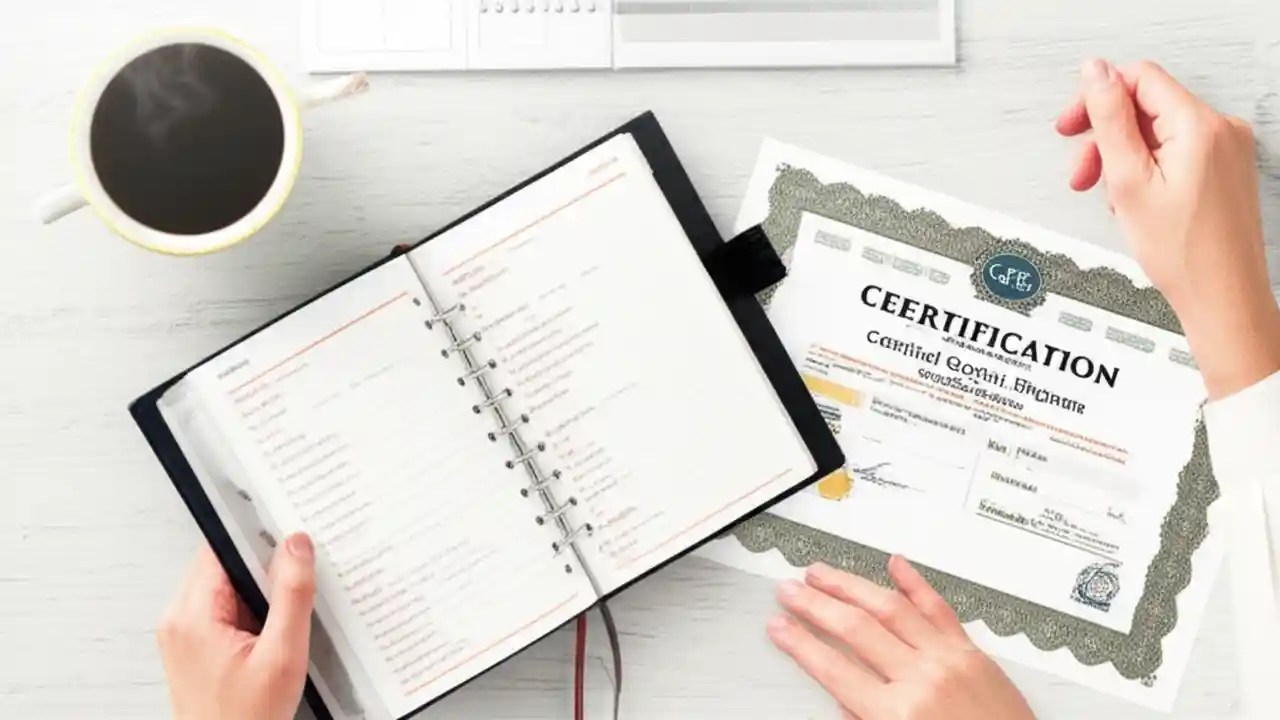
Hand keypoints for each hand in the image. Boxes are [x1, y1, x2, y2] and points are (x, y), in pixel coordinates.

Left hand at [158, 534, 316, 719]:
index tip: (287, 544)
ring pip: (224, 587)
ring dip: (255, 595)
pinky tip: (266, 638)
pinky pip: (221, 610)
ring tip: (276, 625)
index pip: (222, 549)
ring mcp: (182, 634)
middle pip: (222, 565)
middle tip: (290, 593)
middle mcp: (178, 620)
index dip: (257, 540)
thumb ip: (292, 594)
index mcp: (192, 616)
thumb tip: (296, 546)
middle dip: (260, 571)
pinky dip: (248, 614)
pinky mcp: (192, 646)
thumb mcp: (283, 655)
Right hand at [768, 557, 1033, 719]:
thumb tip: (843, 698)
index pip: (834, 670)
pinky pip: (938, 608)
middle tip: (789, 591)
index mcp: (897, 715)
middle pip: (855, 629)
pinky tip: (895, 564)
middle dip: (815, 606)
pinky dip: (916, 583)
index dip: (800, 645)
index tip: (778, 627)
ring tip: (823, 573)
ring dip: (851, 586)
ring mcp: (947, 659)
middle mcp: (920, 679)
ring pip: (890, 607)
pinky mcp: (971, 651)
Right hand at [1057, 58, 1279, 398]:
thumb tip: (1096, 72)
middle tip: (1081, 171)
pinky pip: (1175, 151)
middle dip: (1105, 135)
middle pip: (1146, 106)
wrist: (1222, 296)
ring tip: (1107, 195)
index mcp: (1199, 126)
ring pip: (1157, 132)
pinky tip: (1134, 201)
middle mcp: (1220, 130)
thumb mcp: (1130, 181)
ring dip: (1121, 157)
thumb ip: (1110, 119)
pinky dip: (1146, 169)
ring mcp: (1226, 150)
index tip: (1071, 125)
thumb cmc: (1184, 252)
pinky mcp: (1224, 169)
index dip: (1097, 96)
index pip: (1140, 78)